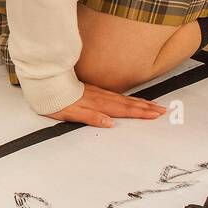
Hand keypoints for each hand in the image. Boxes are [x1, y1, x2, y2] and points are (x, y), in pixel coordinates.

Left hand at [44, 84, 166, 128]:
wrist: (46, 84)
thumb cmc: (56, 101)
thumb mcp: (71, 113)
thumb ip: (91, 118)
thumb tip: (109, 123)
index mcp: (98, 104)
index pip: (124, 110)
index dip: (141, 113)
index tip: (156, 115)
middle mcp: (101, 97)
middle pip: (128, 103)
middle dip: (146, 107)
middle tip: (162, 110)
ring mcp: (99, 93)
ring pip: (124, 98)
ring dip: (140, 102)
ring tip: (153, 105)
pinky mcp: (95, 91)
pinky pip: (117, 96)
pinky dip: (128, 98)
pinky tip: (131, 100)